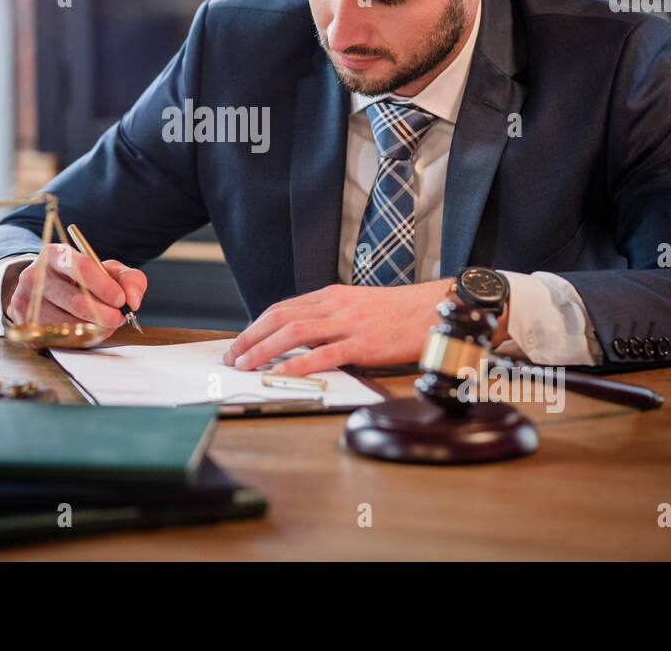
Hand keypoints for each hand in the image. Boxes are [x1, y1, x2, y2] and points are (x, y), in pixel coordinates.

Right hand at [5, 243, 146, 330]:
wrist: (45, 291)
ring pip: (68, 323)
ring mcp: (26, 300)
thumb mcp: (107, 272)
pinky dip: (79, 338)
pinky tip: (87, 331)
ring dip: (94, 329)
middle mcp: (35, 275)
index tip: (121, 300)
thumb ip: (129, 279)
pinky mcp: (24, 324)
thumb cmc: (81, 280)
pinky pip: (58, 338)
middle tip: (118, 318)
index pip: (81, 267)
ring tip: (104, 324)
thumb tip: (133, 300)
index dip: (104, 286)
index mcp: (55, 254)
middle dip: (104, 313)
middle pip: (75, 300)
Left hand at [222, 279, 509, 376]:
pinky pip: (323, 354)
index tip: (240, 342)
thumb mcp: (360, 306)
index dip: (256, 325)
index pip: (283, 307)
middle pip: (280, 317)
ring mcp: (349, 323)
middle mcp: (335, 305)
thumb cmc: (401, 313)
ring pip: (294, 332)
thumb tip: (304, 339)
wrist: (438, 309)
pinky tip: (280, 374)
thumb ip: (332, 318)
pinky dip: (297, 364)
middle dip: (250, 337)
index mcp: (332, 295)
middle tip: (232, 356)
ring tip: (246, 366)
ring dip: (264, 350)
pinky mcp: (364, 344)